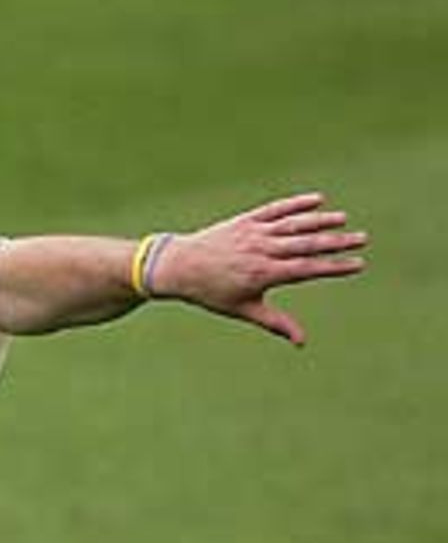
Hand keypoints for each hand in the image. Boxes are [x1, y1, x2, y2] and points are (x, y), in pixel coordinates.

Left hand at [155, 193, 367, 346]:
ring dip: (321, 221)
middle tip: (362, 240)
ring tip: (344, 221)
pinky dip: (297, 204)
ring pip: (294, 224)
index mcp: (263, 274)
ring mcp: (255, 232)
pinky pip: (277, 209)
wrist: (180, 266)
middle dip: (336, 242)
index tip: (357, 265)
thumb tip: (301, 342)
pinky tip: (318, 200)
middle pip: (306, 244)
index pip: (307, 269)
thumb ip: (275, 323)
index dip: (334, 267)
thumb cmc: (211, 293)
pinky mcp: (247, 219)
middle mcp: (261, 250)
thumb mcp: (243, 310)